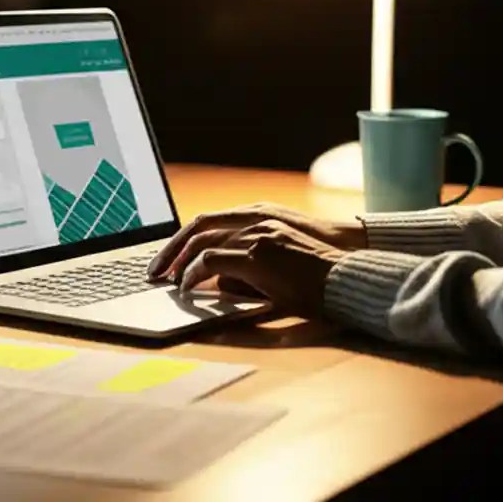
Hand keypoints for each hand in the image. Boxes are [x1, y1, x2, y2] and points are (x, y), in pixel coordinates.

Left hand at [147, 203, 367, 317]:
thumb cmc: (318, 274)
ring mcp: (257, 235)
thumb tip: (215, 282)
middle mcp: (256, 219)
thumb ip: (247, 265)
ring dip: (178, 263)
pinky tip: (186, 288)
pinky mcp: (259, 256)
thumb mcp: (278, 261)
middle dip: (171, 249)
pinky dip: (192, 274)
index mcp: (259, 215)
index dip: (184, 238)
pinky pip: (211, 262)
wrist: (348, 275)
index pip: (209, 220)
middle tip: (154, 270)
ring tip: (165, 282)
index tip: (168, 257)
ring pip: (202, 243)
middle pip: (199, 226)